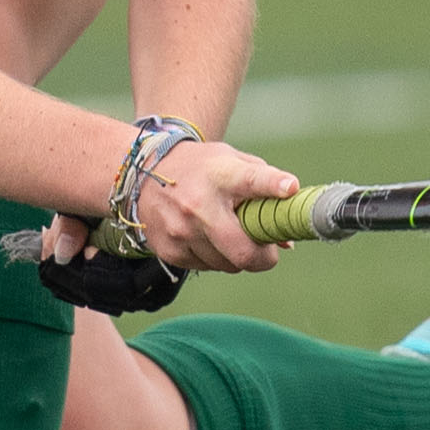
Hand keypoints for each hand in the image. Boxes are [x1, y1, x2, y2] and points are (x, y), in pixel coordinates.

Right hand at [133, 140, 298, 271]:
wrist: (141, 174)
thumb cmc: (200, 169)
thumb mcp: (231, 162)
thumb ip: (264, 189)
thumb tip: (285, 237)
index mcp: (220, 175)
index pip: (250, 181)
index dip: (272, 185)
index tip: (288, 188)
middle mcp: (198, 204)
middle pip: (244, 251)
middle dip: (264, 258)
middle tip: (266, 250)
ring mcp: (181, 231)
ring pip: (229, 265)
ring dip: (236, 256)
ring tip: (226, 233)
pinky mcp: (169, 250)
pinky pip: (208, 267)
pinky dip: (214, 257)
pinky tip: (204, 237)